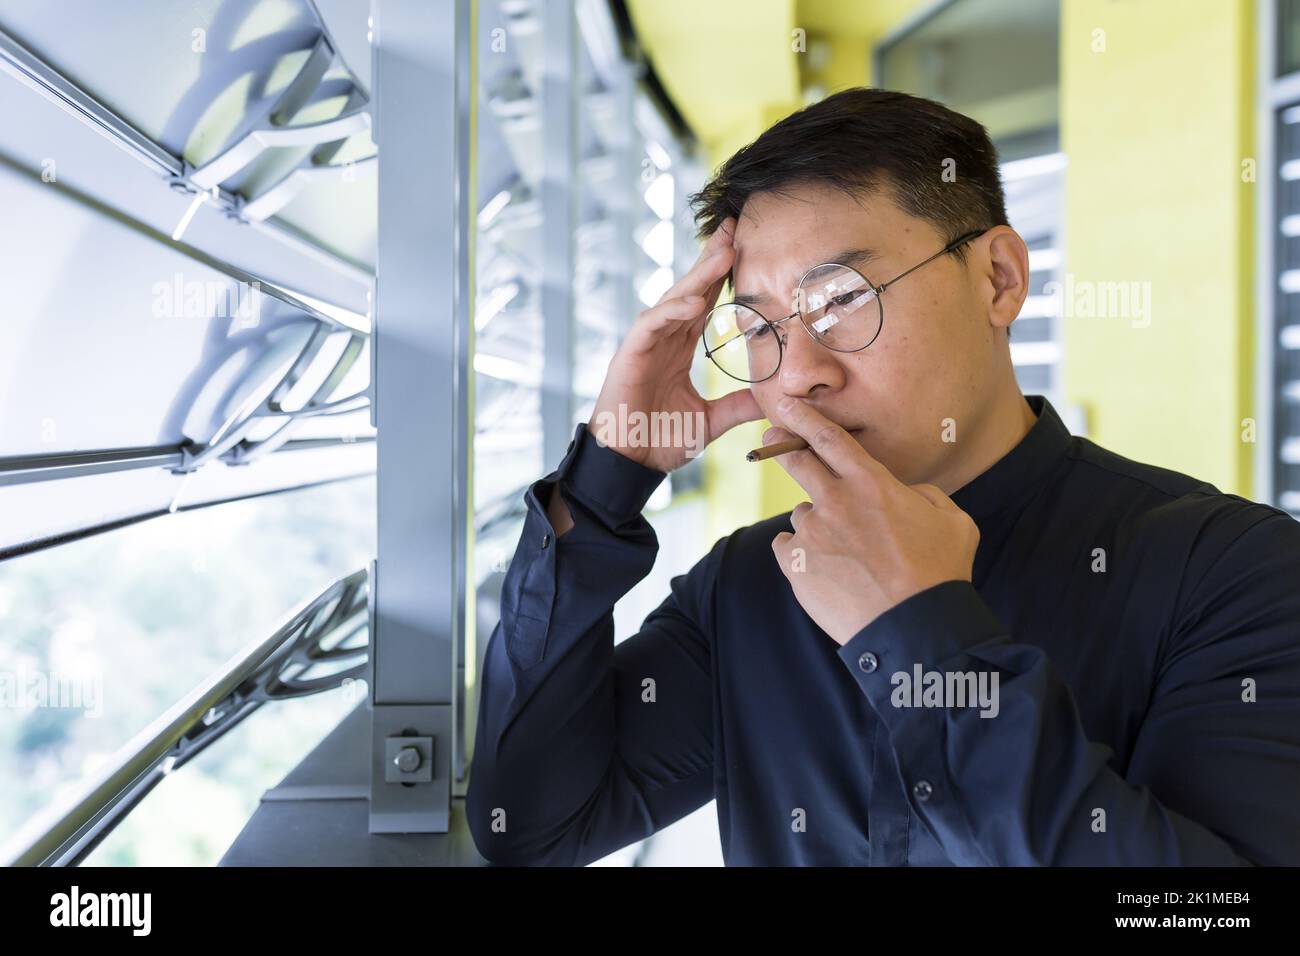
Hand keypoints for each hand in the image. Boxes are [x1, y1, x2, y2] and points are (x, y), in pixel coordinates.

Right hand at [588, 216, 762, 472]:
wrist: (629, 464)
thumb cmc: (660, 440)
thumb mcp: (711, 420)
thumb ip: (739, 405)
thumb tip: (774, 399)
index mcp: (679, 347)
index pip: (704, 302)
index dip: (722, 275)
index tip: (746, 247)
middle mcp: (663, 338)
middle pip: (690, 289)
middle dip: (712, 258)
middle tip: (736, 227)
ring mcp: (645, 343)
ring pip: (673, 299)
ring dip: (698, 276)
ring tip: (725, 251)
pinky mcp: (630, 354)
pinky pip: (651, 324)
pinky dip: (671, 311)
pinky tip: (692, 302)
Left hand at [767, 397, 979, 644]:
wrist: (915, 627)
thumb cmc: (940, 572)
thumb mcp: (952, 519)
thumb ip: (922, 494)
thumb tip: (902, 492)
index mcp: (871, 483)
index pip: (829, 437)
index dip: (804, 417)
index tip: (784, 404)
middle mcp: (834, 501)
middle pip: (797, 461)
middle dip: (781, 446)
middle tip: (771, 440)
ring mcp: (811, 533)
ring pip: (802, 514)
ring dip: (817, 524)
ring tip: (847, 556)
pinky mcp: (795, 565)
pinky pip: (787, 547)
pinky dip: (801, 554)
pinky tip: (828, 571)